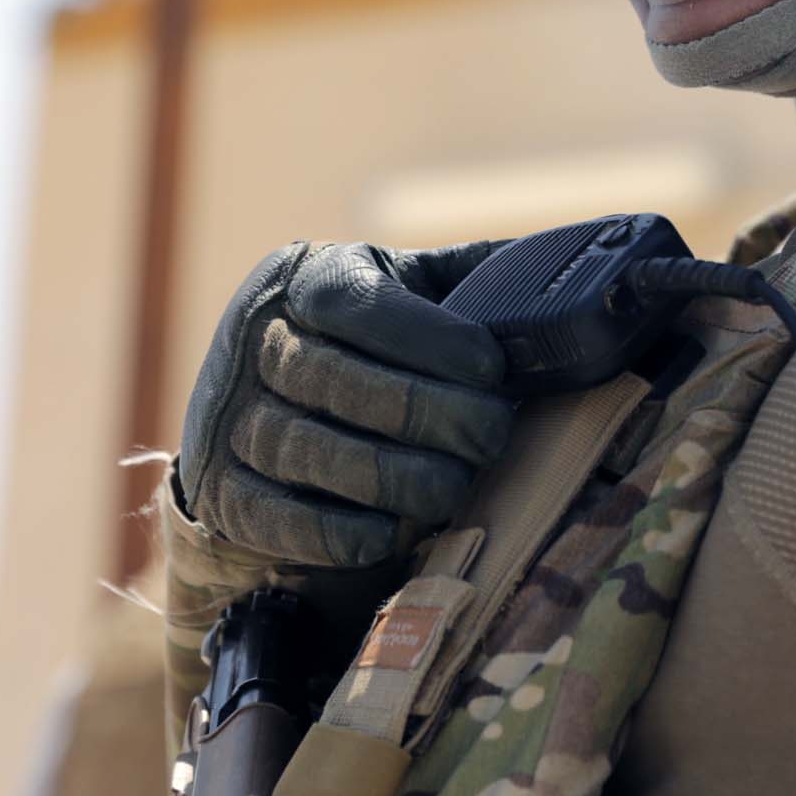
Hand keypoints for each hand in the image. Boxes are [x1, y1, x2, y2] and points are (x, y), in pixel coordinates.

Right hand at [177, 239, 515, 570]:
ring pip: (311, 451)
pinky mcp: (220, 491)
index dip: (427, 337)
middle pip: (338, 381)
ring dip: (394, 476)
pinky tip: (393, 531)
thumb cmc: (363, 344)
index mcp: (302, 279)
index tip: (490, 366)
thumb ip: (469, 279)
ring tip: (454, 487)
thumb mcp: (403, 290)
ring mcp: (227, 419)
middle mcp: (253, 342)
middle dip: (427, 414)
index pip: (357, 302)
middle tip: (490, 437)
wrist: (250, 415)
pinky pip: (279, 517)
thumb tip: (575, 265)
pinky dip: (341, 529)